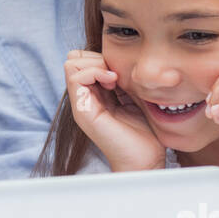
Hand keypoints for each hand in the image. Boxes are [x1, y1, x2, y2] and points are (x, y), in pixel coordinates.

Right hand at [64, 50, 164, 170]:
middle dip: (96, 57)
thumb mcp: (135, 97)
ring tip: (114, 79)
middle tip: (116, 74)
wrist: (146, 160)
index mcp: (96, 95)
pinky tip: (112, 83)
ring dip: (95, 64)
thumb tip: (120, 59)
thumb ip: (124, 80)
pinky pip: (76, 77)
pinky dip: (94, 72)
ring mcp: (81, 105)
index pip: (85, 60)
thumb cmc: (146, 133)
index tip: (121, 71)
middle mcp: (85, 99)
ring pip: (71, 64)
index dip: (102, 58)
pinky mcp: (82, 111)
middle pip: (74, 59)